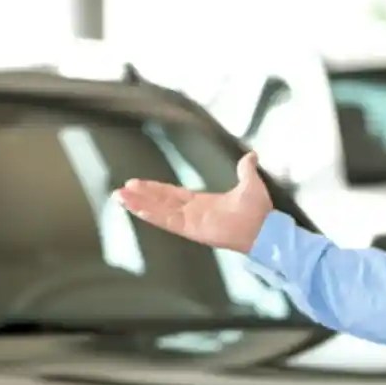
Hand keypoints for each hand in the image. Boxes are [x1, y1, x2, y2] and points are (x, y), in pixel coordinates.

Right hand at [116, 151, 272, 253]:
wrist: (265, 228)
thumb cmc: (259, 211)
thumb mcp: (250, 183)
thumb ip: (245, 169)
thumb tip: (251, 155)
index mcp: (202, 203)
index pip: (173, 194)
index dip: (155, 189)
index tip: (138, 184)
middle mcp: (193, 213)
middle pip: (160, 202)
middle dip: (141, 196)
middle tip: (121, 190)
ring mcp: (190, 222)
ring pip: (159, 211)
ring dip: (139, 204)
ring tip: (120, 197)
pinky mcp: (191, 229)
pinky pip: (167, 221)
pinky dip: (151, 214)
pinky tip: (137, 209)